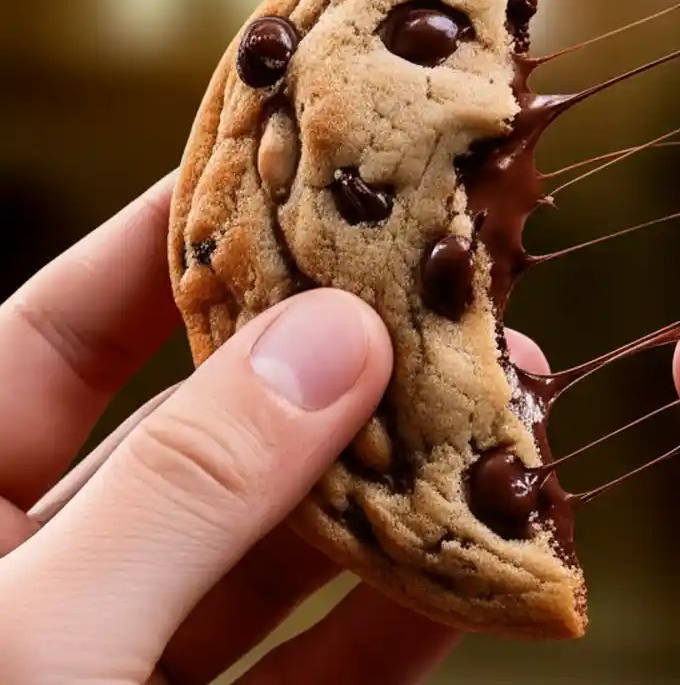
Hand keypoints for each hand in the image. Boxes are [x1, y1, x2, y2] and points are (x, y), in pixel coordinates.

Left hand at [0, 176, 554, 683]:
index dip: (162, 251)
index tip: (279, 180)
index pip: (57, 343)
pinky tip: (475, 579)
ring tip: (494, 427)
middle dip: (328, 375)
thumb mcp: (49, 633)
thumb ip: (188, 490)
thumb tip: (333, 344)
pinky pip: (320, 670)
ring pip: (279, 555)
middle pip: (204, 440)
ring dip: (393, 497)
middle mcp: (57, 577)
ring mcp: (137, 659)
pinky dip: (398, 627)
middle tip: (437, 311)